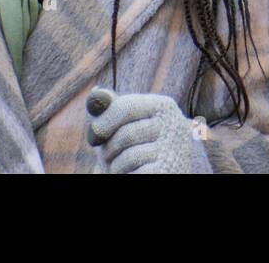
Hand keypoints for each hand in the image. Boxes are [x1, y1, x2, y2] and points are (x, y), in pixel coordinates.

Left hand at [85, 89, 210, 173]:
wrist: (163, 171)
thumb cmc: (138, 150)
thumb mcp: (124, 127)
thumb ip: (112, 109)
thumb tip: (96, 92)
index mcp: (163, 106)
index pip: (126, 107)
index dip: (104, 122)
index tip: (94, 137)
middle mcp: (175, 125)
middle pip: (125, 134)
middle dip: (109, 149)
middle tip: (107, 158)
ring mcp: (174, 150)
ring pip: (129, 157)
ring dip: (116, 166)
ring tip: (121, 168)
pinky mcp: (167, 170)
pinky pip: (137, 172)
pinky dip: (127, 175)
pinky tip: (132, 174)